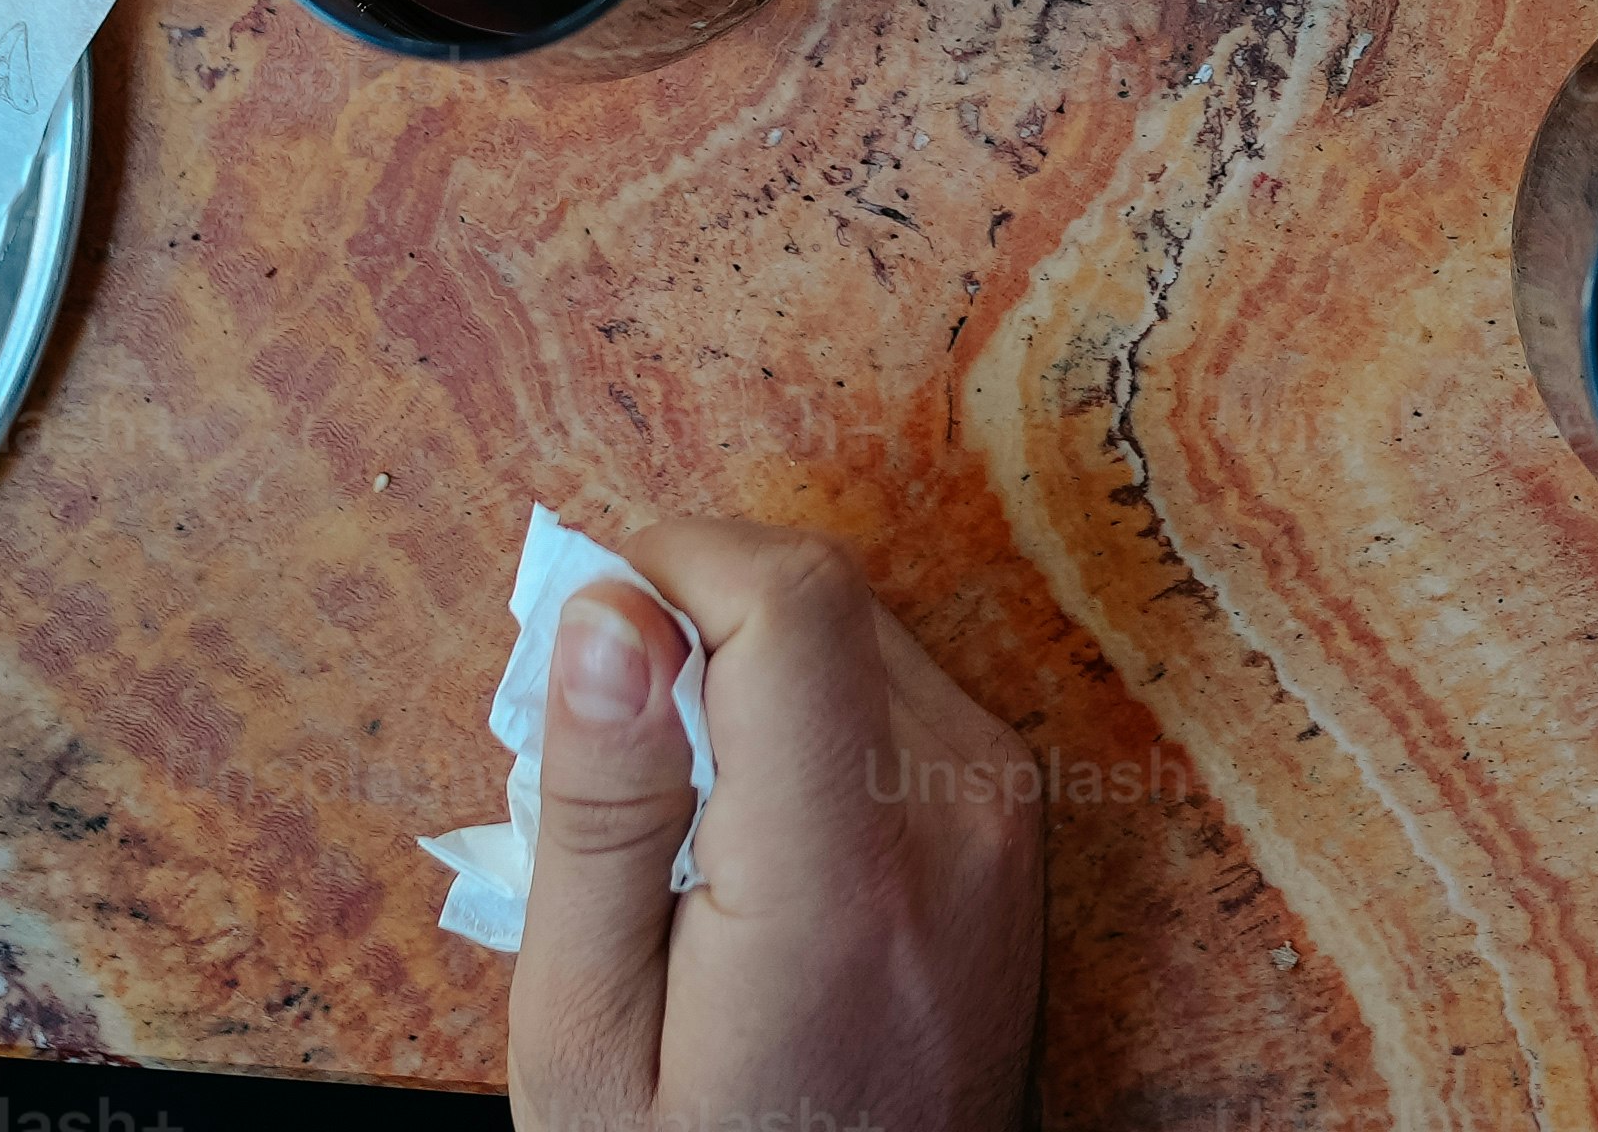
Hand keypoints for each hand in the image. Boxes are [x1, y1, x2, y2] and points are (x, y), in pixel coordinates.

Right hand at [508, 519, 1040, 1131]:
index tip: (585, 645)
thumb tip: (607, 608)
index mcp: (844, 876)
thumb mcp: (589, 1029)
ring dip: (746, 681)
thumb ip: (602, 808)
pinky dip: (805, 723)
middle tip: (605, 769)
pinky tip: (748, 841)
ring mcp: (1003, 822)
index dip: (668, 569)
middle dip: (689, 633)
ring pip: (853, 632)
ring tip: (676, 829)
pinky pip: (895, 694)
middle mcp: (957, 822)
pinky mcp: (1011, 826)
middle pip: (817, 599)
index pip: (791, 596)